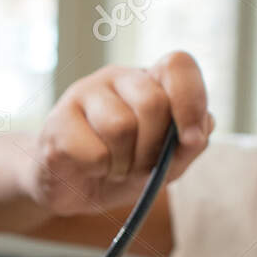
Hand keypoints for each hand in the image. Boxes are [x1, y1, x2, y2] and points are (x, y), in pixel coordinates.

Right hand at [23, 51, 214, 216]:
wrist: (70, 192)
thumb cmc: (121, 170)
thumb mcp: (166, 165)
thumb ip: (189, 147)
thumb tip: (199, 131)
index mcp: (149, 80)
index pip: (178, 65)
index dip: (191, 100)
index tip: (191, 139)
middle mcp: (116, 78)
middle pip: (152, 103)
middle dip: (153, 148)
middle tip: (141, 167)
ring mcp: (82, 95)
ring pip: (120, 127)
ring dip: (124, 163)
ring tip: (115, 169)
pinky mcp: (56, 122)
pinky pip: (92, 152)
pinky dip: (98, 170)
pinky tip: (89, 169)